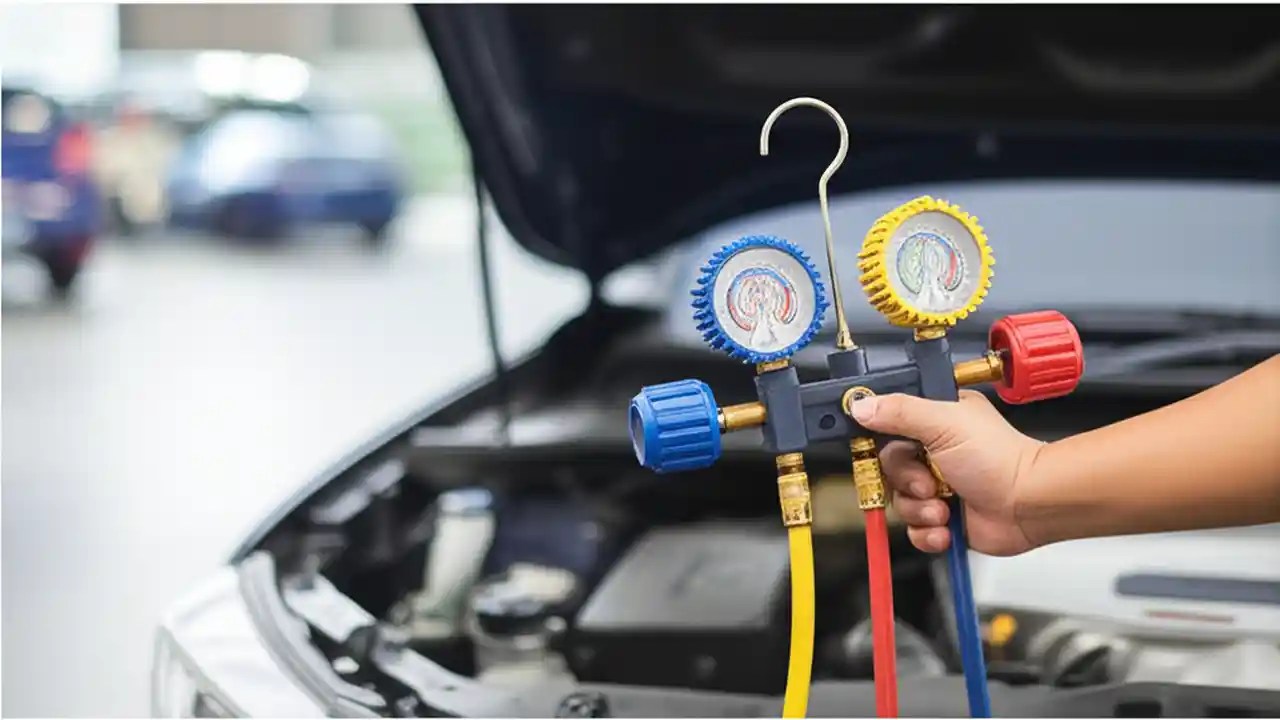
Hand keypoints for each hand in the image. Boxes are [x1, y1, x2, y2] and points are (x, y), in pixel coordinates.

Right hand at [847, 390, 1043, 555]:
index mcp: (934, 420)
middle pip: (889, 469)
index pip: (888, 426)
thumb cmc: (1000, 459)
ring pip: (900, 502)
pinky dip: (927, 533)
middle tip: (927, 484)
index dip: (878, 439)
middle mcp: (934, 453)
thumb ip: (900, 412)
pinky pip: (914, 530)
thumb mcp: (943, 423)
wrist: (1029, 504)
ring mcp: (938, 487)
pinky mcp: (944, 518)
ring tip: (943, 508)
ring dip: (919, 510)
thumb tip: (861, 406)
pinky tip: (946, 528)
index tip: (874, 448)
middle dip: (906, 482)